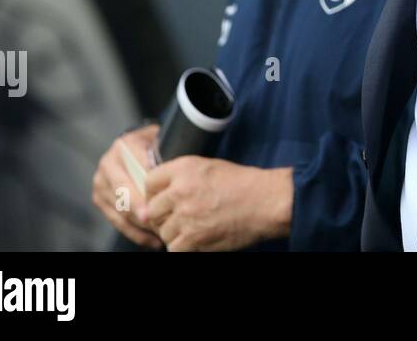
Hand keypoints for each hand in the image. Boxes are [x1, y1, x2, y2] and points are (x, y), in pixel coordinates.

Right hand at [91, 124, 161, 248]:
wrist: (133, 146)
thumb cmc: (153, 144)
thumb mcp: (160, 140)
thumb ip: (166, 151)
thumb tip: (177, 171)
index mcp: (124, 146)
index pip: (135, 167)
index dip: (146, 185)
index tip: (156, 198)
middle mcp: (108, 165)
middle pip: (123, 191)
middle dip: (139, 208)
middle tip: (154, 220)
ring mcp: (101, 184)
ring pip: (120, 210)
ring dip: (141, 225)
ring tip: (161, 233)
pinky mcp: (100, 200)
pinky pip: (118, 222)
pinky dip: (136, 234)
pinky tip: (153, 240)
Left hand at [140, 158, 291, 251]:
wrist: (266, 201)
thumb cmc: (244, 183)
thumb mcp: (210, 168)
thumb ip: (182, 178)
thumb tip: (160, 198)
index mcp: (184, 168)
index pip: (150, 182)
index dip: (154, 193)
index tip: (162, 200)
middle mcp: (180, 191)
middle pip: (152, 210)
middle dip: (163, 217)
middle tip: (178, 219)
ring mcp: (185, 216)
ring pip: (164, 232)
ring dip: (175, 234)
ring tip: (193, 230)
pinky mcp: (193, 238)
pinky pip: (174, 248)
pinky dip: (184, 248)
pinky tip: (198, 241)